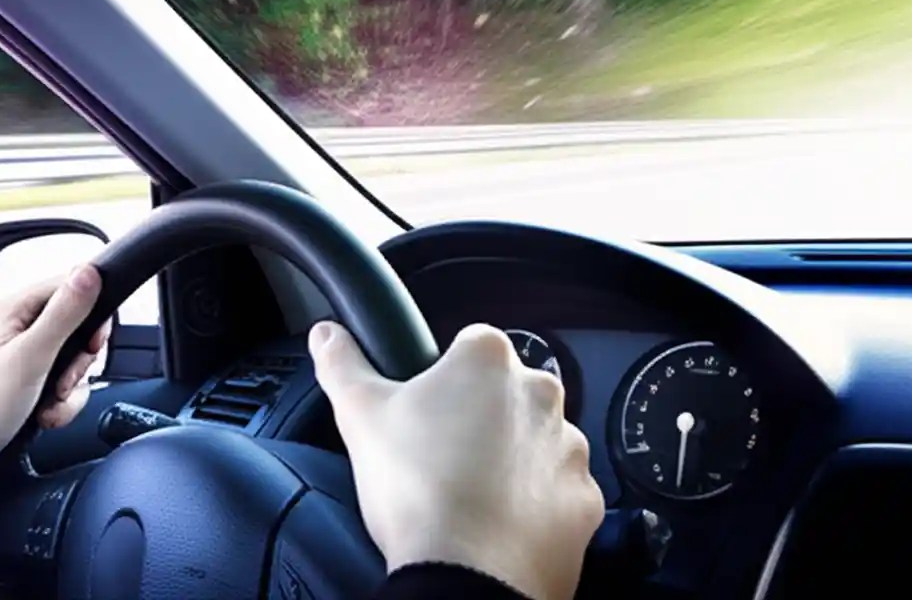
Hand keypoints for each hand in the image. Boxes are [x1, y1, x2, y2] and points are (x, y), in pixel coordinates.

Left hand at [0, 265, 106, 519]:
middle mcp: (18, 328)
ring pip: (74, 360)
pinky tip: (45, 415)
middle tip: (63, 380)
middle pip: (78, 327)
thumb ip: (64, 314)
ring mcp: (23, 356)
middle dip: (79, 362)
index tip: (91, 343)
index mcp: (13, 310)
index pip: (71, 287)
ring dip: (70, 389)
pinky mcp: (27, 381)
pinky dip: (60, 404)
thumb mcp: (31, 356)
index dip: (91, 314)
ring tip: (48, 403)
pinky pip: (63, 385)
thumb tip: (89, 272)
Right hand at [309, 322, 603, 599]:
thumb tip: (326, 335)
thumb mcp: (360, 415)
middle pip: (504, 393)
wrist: (466, 577)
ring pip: (534, 441)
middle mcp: (540, 395)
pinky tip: (496, 521)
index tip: (423, 410)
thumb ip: (342, 364)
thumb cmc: (417, 489)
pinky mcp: (584, 499)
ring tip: (466, 493)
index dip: (440, 377)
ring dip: (509, 458)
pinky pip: (557, 492)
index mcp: (488, 360)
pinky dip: (533, 504)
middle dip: (477, 417)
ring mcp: (569, 449)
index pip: (467, 345)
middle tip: (438, 454)